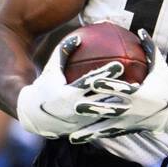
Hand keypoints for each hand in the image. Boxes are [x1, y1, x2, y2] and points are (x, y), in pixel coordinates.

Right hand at [16, 44, 134, 138]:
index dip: (105, 73)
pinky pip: (99, 124)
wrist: (31, 115)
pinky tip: (127, 114)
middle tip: (136, 85)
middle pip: (101, 100)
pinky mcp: (81, 130)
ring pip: (103, 116)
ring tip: (136, 102)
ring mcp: (78, 122)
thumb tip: (79, 36)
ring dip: (120, 109)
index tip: (121, 64)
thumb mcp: (51, 68)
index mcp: (67, 93)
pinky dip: (112, 120)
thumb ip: (64, 52)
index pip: (90, 81)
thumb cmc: (43, 86)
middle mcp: (74, 109)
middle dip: (118, 95)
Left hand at [71, 30, 167, 141]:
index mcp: (141, 94)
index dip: (107, 84)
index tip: (92, 81)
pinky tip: (80, 138)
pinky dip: (95, 136)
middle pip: (110, 110)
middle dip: (93, 110)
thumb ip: (149, 48)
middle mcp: (134, 110)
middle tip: (75, 107)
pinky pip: (109, 133)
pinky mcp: (128, 130)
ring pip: (107, 128)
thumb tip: (139, 29)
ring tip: (72, 136)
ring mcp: (130, 122)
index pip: (121, 88)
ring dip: (90, 132)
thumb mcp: (161, 66)